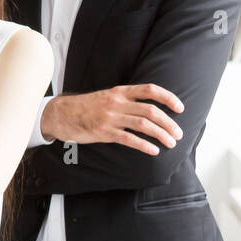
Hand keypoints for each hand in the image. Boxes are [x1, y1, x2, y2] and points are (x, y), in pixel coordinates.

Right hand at [41, 85, 182, 154]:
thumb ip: (126, 100)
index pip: (150, 90)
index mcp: (119, 91)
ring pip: (144, 125)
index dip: (168, 98)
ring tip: (171, 143)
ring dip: (162, 135)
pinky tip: (153, 151)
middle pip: (151, 111)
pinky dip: (145, 145)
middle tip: (179, 134)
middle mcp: (117, 103)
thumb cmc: (85, 107)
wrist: (60, 114)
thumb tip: (150, 108)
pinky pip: (129, 139)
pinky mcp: (103, 132)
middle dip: (169, 123)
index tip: (180, 108)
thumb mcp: (106, 97)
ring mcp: (110, 118)